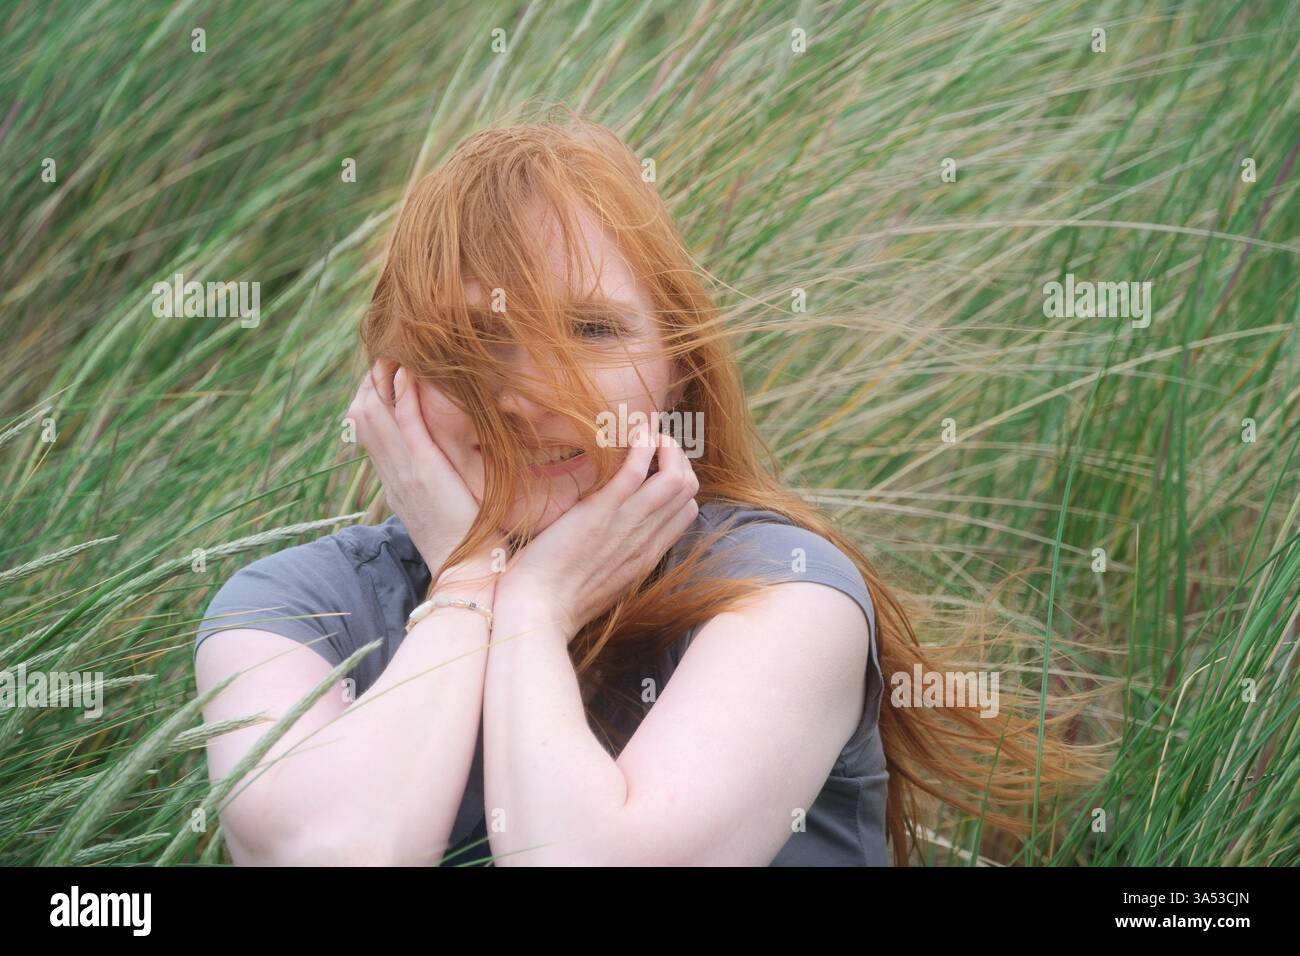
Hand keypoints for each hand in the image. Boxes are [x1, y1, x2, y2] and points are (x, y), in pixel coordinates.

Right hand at [347, 359, 503, 576]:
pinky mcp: (423, 472)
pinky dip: (404, 396)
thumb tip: (444, 462)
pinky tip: (410, 373)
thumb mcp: (442, 505)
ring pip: (374, 413)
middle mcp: (391, 473)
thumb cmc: (467, 542)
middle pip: (362, 413)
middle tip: (391, 353)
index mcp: (395, 480)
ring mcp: (403, 472)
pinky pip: (405, 424)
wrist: (469, 572)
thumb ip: (436, 479)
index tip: (389, 371)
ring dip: (383, 379)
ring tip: (397, 351)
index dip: (374, 394)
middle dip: (373, 378)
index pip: (369, 427)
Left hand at [495, 424, 699, 636]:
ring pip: (676, 477)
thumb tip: (607, 539)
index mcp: (646, 557)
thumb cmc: (555, 600)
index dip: (679, 482)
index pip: (687, 511)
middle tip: (652, 442)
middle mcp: (645, 540)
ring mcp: (627, 525)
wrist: (537, 614)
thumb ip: (613, 558)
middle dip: (677, 457)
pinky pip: (636, 470)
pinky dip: (642, 444)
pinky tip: (633, 432)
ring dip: (666, 445)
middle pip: (688, 489)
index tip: (655, 465)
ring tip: (646, 431)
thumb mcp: (599, 582)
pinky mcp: (601, 513)